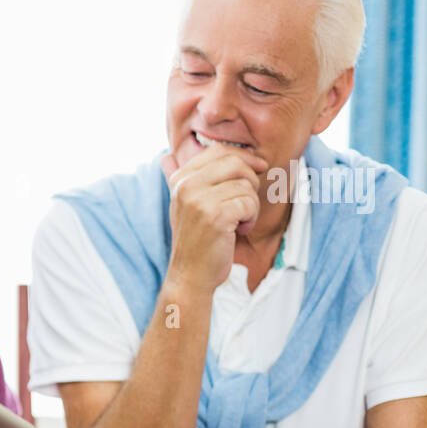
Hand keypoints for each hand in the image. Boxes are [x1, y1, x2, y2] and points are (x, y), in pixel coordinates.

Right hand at [161, 143, 266, 293]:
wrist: (190, 275)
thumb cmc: (195, 240)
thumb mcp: (183, 205)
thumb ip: (180, 180)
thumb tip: (167, 157)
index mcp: (180, 179)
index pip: (219, 151)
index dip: (244, 157)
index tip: (259, 168)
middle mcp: (186, 186)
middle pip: (235, 162)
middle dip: (251, 181)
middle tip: (245, 202)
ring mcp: (199, 200)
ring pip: (246, 185)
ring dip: (251, 206)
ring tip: (238, 222)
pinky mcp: (215, 216)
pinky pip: (249, 203)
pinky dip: (251, 218)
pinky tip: (238, 231)